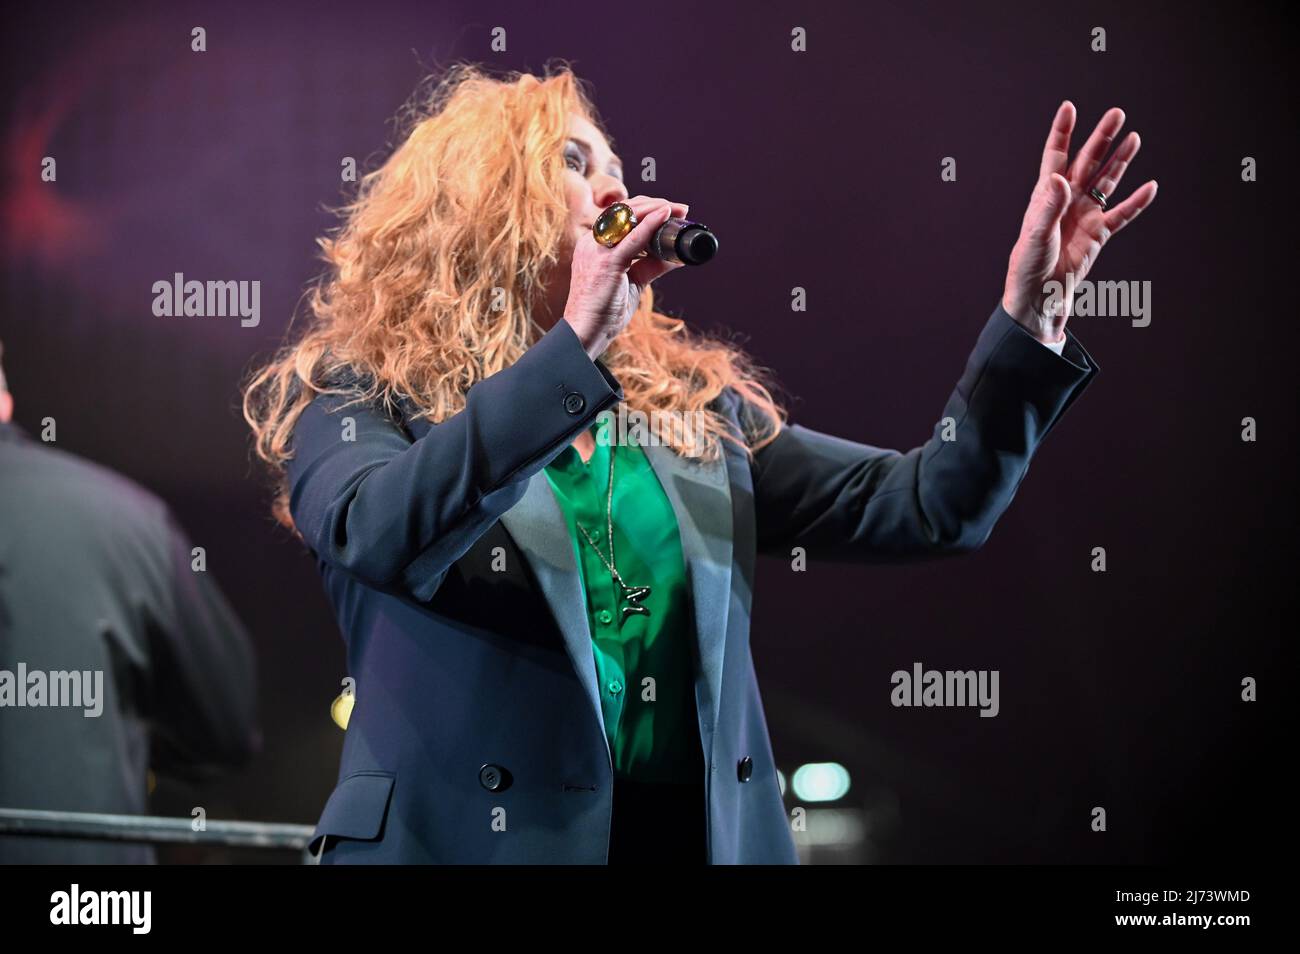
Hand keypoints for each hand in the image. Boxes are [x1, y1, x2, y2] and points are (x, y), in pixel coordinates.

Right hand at [563, 195, 689, 357]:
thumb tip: (675, 257)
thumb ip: (650, 266)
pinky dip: (650, 224)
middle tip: (682, 209)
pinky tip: (665, 215)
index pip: (620, 216)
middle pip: (625, 211)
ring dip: (656, 209)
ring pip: (628, 217)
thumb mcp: (633, 283)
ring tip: (679, 210)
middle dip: (656, 205)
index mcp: (594, 245)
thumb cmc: (604, 312)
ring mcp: (596, 250)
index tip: (672, 211)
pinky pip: (632, 239)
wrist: (585, 333)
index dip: (647, 209)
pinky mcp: (606, 263)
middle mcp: (592, 242)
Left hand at [1002, 102, 1157, 343]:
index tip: (1069, 107)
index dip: (1062, 133)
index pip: (1055, 157)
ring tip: (1134, 138)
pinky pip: (1122, 214)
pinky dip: (1136, 202)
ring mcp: (1084, 216)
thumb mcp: (1035, 236)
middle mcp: (1066, 202)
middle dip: (1101, 138)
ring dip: (1120, 161)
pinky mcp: (1099, 234)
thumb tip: (1058, 178)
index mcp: (1045, 197)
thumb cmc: (1028, 268)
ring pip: (1106, 182)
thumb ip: (1048, 207)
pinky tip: (1150, 186)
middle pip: (1087, 162)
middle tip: (1117, 114)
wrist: (1039, 299)